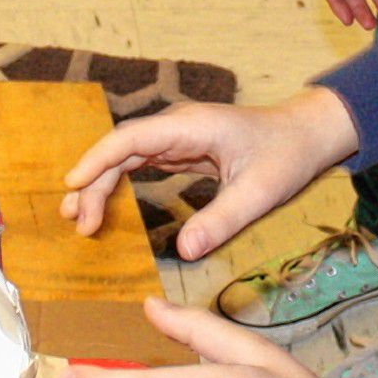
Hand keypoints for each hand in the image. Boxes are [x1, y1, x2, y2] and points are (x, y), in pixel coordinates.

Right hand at [61, 90, 357, 259]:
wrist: (305, 135)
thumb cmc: (285, 156)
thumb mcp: (259, 193)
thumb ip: (222, 220)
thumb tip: (184, 252)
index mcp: (191, 126)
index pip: (131, 138)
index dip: (98, 160)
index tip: (72, 184)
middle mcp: (177, 127)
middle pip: (121, 151)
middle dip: (93, 184)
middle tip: (79, 226)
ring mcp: (177, 137)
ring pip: (126, 158)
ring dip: (100, 185)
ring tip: (79, 220)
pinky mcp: (180, 150)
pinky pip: (140, 165)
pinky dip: (118, 185)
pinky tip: (104, 207)